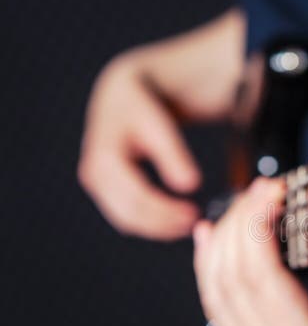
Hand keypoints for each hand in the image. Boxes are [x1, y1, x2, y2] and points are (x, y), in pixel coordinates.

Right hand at [78, 53, 200, 239]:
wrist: (118, 97)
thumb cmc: (140, 107)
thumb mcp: (158, 123)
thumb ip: (172, 154)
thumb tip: (190, 185)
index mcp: (104, 158)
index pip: (136, 198)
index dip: (165, 212)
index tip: (194, 215)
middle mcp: (94, 175)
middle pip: (129, 214)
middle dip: (163, 224)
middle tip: (196, 223)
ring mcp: (97, 185)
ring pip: (126, 220)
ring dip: (158, 227)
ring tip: (189, 222)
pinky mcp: (105, 189)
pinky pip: (126, 215)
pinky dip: (150, 222)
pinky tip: (174, 219)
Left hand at [192, 178, 307, 325]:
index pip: (259, 277)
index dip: (256, 224)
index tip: (272, 191)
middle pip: (230, 280)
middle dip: (239, 223)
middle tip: (262, 189)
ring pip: (216, 293)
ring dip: (223, 241)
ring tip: (241, 204)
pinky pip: (220, 308)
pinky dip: (211, 269)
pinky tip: (213, 240)